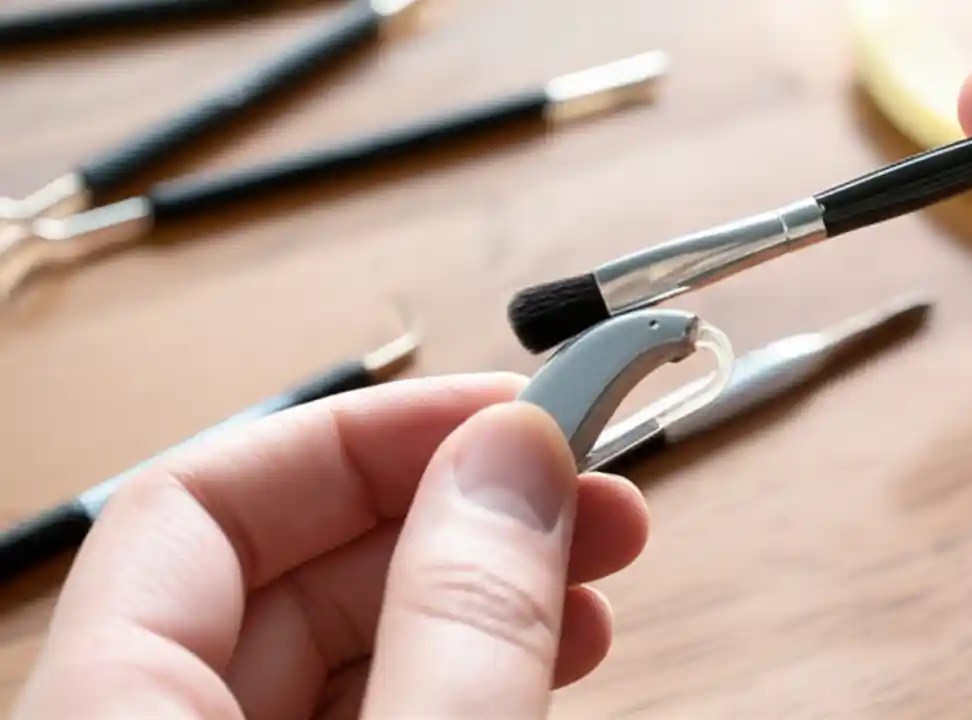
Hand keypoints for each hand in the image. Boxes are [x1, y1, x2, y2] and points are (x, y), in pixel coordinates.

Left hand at [13, 373, 648, 717]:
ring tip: (597, 581)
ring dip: (481, 591)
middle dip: (456, 511)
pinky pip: (374, 714)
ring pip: (342, 650)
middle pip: (286, 569)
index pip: (199, 503)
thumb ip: (456, 629)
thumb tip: (514, 461)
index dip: (364, 437)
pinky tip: (548, 654)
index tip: (509, 413)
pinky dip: (466, 672)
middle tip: (590, 492)